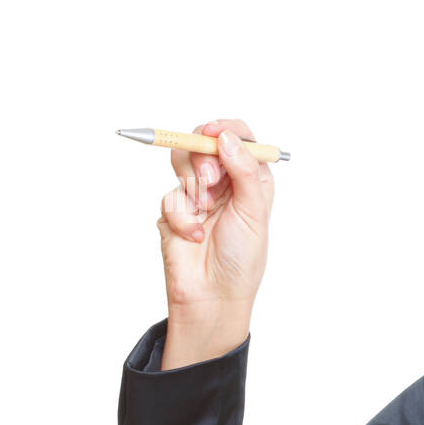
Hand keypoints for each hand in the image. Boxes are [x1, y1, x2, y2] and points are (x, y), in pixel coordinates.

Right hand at [157, 118, 273, 317]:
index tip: (215, 132)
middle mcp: (225, 182)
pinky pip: (170, 196)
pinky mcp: (174, 209)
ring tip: (204, 210)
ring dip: (192, 185)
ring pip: (182, 161)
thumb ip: (243, 172)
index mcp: (252, 179)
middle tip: (209, 181)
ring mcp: (198, 194)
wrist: (212, 295)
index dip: (226, 130)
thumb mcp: (253, 212)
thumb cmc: (241, 258)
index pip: (238, 138)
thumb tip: (226, 137)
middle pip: (204, 141)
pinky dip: (181, 217)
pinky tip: (195, 235)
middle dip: (203, 155)